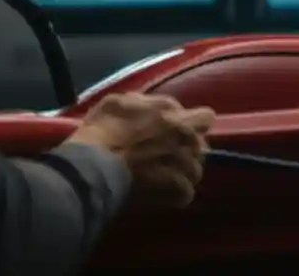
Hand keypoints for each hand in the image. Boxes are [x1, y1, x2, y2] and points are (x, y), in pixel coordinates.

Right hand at [66, 93, 216, 209]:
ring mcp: (184, 165)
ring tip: (163, 177)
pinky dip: (175, 195)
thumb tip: (162, 108)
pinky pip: (186, 193)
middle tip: (166, 155)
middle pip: (202, 146)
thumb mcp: (120, 102)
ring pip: (196, 170)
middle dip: (188, 150)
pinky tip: (162, 195)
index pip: (206, 117)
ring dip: (182, 173)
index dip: (194, 123)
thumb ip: (148, 103)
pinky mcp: (177, 189)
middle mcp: (186, 139)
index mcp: (176, 117)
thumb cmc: (101, 132)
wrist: (92, 167)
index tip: (179, 129)